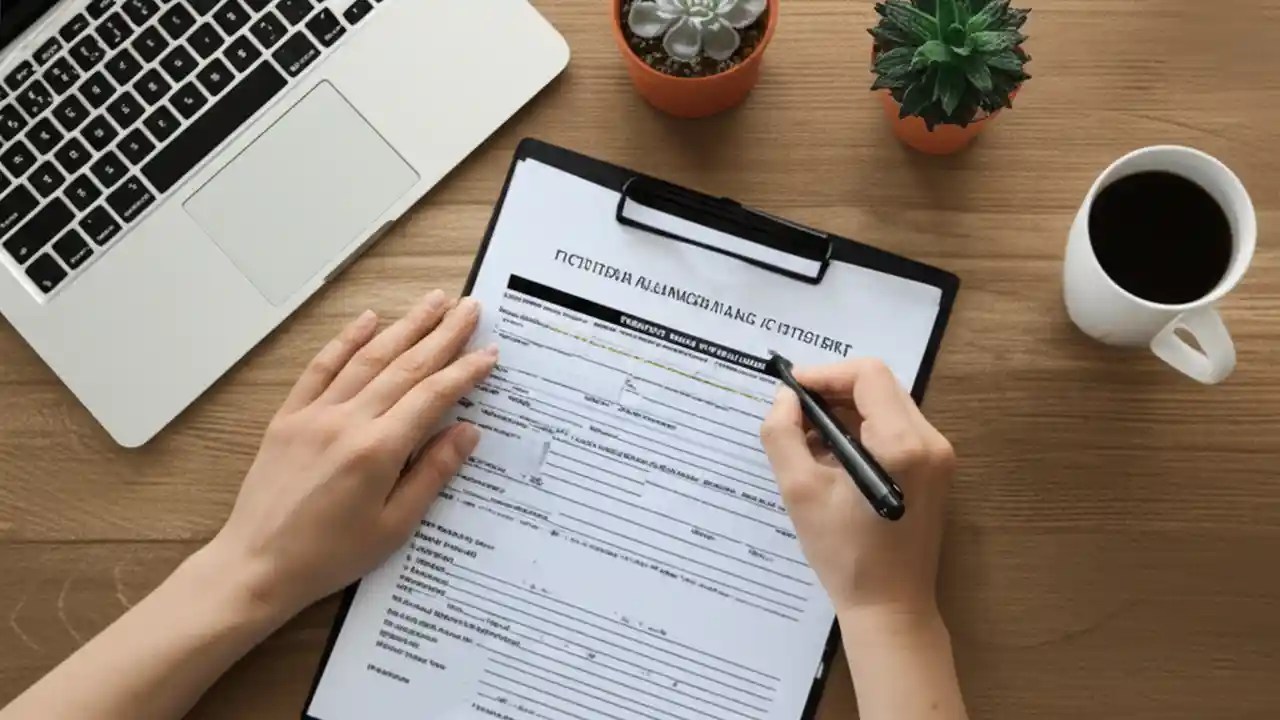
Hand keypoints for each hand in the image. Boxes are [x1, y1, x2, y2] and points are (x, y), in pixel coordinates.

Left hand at [205, 289, 496, 621]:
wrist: (257, 565)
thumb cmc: (329, 556)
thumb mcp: (394, 526)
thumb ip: (432, 473)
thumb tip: (467, 431)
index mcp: (378, 451)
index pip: (433, 396)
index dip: (465, 371)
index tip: (488, 352)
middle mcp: (347, 421)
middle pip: (405, 366)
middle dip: (442, 334)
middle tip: (469, 308)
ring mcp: (315, 414)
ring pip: (368, 358)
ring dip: (404, 326)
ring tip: (432, 302)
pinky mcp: (289, 417)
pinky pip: (321, 368)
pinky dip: (346, 341)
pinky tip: (368, 320)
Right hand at [759, 359, 954, 618]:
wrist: (890, 607)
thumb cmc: (844, 554)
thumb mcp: (800, 492)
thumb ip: (783, 435)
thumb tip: (784, 399)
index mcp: (902, 443)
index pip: (867, 375)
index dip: (825, 374)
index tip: (790, 392)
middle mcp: (930, 441)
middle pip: (879, 386)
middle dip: (833, 391)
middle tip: (795, 414)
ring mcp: (938, 456)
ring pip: (887, 406)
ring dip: (847, 411)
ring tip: (809, 440)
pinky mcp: (935, 471)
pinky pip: (897, 430)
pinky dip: (863, 431)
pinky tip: (834, 457)